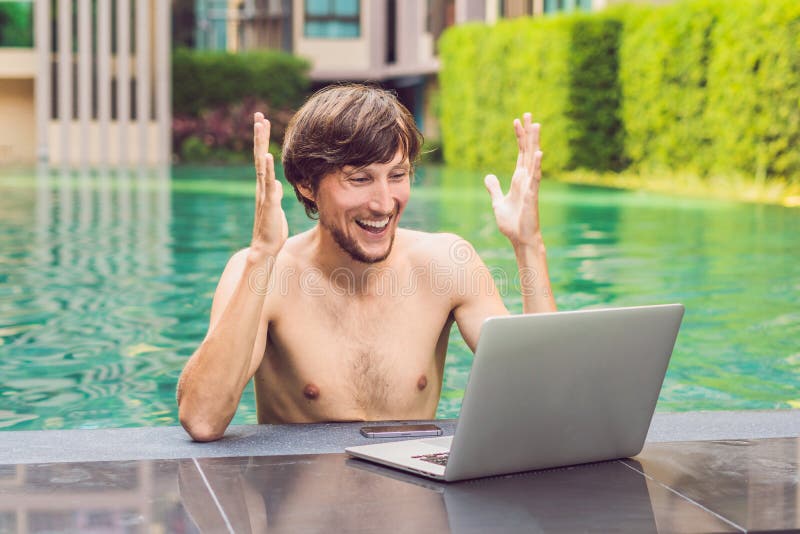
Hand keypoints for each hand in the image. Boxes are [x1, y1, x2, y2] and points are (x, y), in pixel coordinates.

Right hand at [251, 112, 287, 255]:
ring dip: (261, 145)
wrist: (265, 247)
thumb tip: (278, 183)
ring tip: (260, 126)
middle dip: (259, 135)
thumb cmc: (272, 229)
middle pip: (260, 156)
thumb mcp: (277, 207)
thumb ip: (275, 194)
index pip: (263, 159)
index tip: (263, 123)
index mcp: (264, 186)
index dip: (263, 141)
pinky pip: (268, 183)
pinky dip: (268, 169)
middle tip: (259, 115)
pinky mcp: (269, 203)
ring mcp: (264, 193)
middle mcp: (262, 186)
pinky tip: (268, 156)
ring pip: (262, 164)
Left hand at [484, 113, 542, 247]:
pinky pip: (535, 178)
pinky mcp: (532, 196)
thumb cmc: (512, 223)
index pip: (520, 152)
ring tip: (536, 125)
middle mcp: (527, 179)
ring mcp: (531, 186)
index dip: (519, 137)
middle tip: (528, 113)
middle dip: (528, 132)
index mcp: (519, 179)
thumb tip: (488, 176)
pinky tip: (539, 153)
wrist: (520, 239)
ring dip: (534, 142)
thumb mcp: (498, 202)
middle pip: (528, 150)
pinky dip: (537, 165)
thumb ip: (494, 188)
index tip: (517, 120)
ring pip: (533, 159)